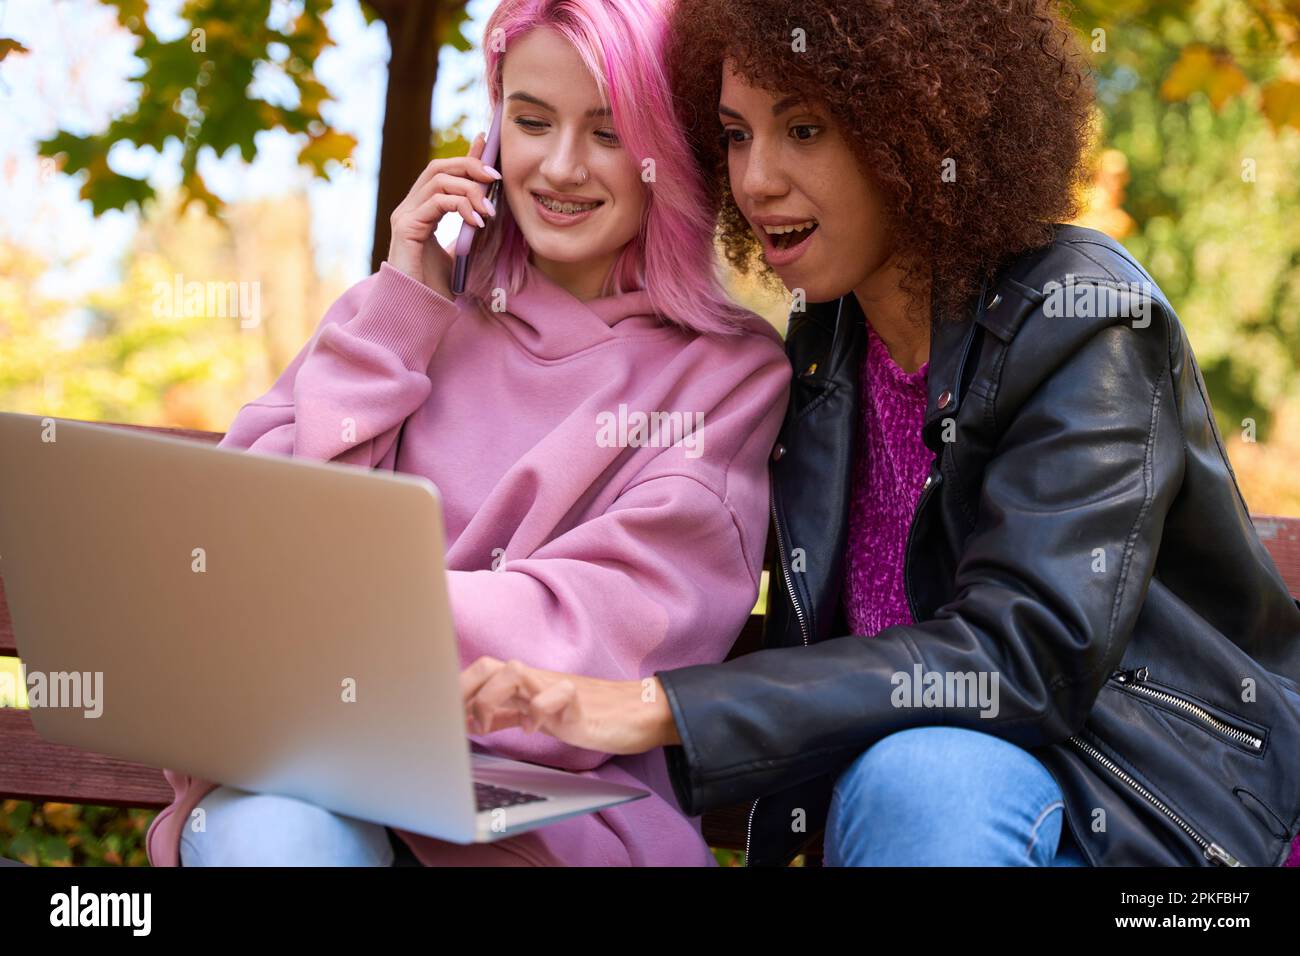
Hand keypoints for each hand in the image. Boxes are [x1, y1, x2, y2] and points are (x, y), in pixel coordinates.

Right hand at [385, 130, 501, 297]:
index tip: (490, 147)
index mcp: (422, 209)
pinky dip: (461, 205)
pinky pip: (436, 201)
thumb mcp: (464, 247)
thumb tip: (490, 204)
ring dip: (470, 190)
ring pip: (438, 180)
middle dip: (470, 166)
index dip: (466, 156)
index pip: (443, 170)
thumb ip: (471, 224)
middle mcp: (410, 207)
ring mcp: (405, 215)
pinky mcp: (406, 227)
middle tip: (496, 178)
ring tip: (490, 211)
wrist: (420, 312)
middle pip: (439, 167)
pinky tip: (477, 222)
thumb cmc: (440, 286)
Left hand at [460, 657, 682, 754]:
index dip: (458, 691)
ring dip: (491, 698)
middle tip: (461, 723)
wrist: (636, 712)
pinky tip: (534, 730)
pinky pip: (556, 694)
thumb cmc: (588, 713)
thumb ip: (507, 714)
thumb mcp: (538, 714)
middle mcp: (536, 680)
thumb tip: (470, 720)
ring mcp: (557, 688)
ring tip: (485, 727)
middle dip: (465, 690)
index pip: (482, 672)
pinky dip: (538, 711)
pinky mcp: (579, 701)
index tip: (443, 717)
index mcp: (525, 684)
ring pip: (514, 671)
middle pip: (490, 665)